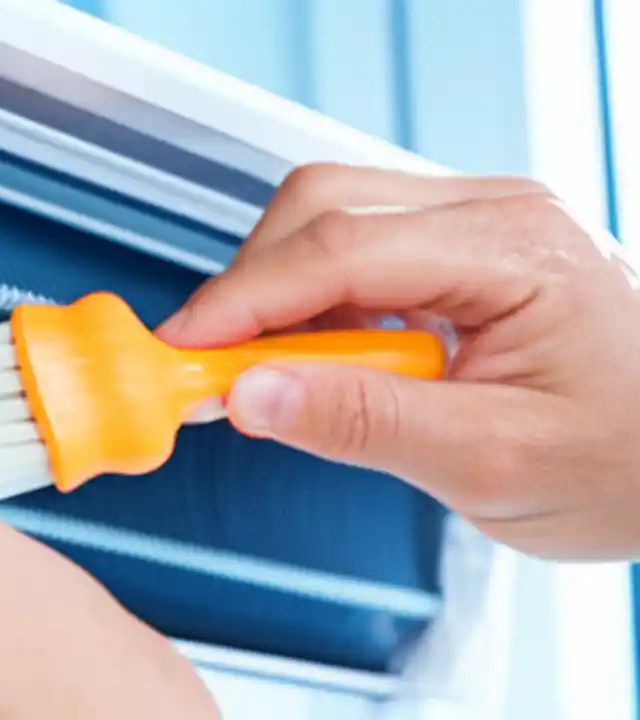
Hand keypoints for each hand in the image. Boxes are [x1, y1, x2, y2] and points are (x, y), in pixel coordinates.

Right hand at [158, 163, 639, 559]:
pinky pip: (355, 247)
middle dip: (252, 286)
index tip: (185, 351)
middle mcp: (495, 213)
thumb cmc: (626, 462)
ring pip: (329, 217)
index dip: (244, 300)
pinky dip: (315, 302)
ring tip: (281, 376)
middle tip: (215, 368)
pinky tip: (325, 359)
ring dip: (281, 295)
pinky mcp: (461, 248)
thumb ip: (363, 424)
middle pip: (323, 205)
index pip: (340, 249)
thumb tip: (251, 397)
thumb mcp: (492, 463)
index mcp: (516, 250)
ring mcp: (479, 223)